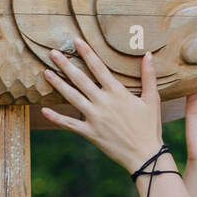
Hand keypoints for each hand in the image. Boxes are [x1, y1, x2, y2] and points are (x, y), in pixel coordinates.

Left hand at [41, 38, 162, 172]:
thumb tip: (147, 54)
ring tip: (46, 73)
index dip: (86, 53)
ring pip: (72, 98)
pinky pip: (70, 124)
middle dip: (65, 65)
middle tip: (52, 53)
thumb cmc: (150, 127)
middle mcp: (103, 103)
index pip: (99, 68)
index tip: (76, 41)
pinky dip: (57, 117)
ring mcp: (95, 118)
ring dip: (58, 84)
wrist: (145, 155)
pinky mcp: (90, 132)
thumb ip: (149, 76)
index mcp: (118, 93)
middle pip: (80, 80)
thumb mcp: (152, 100)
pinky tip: (44, 110)